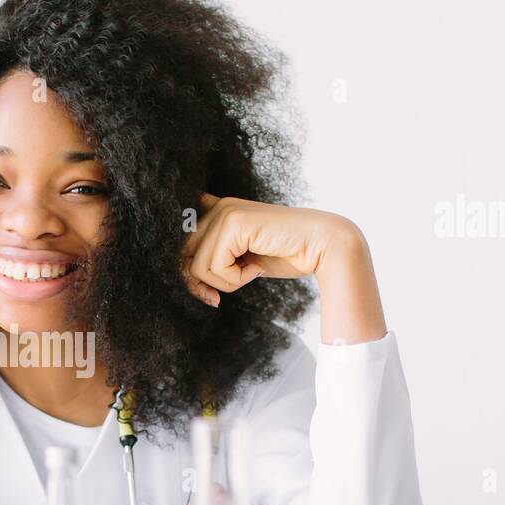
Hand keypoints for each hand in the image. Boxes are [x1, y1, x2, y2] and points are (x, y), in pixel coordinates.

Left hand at [181, 192, 363, 306]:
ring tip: (250, 272)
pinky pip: (215, 267)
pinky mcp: (234, 224)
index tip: (208, 294)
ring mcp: (225, 213)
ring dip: (224, 281)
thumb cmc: (285, 254)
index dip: (186, 273)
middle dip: (198, 283)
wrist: (322, 247)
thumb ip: (214, 260)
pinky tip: (257, 268)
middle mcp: (218, 207)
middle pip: (182, 256)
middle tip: (218, 296)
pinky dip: (235, 279)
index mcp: (218, 211)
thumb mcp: (241, 258)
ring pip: (197, 265)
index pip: (181, 245)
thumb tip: (185, 278)